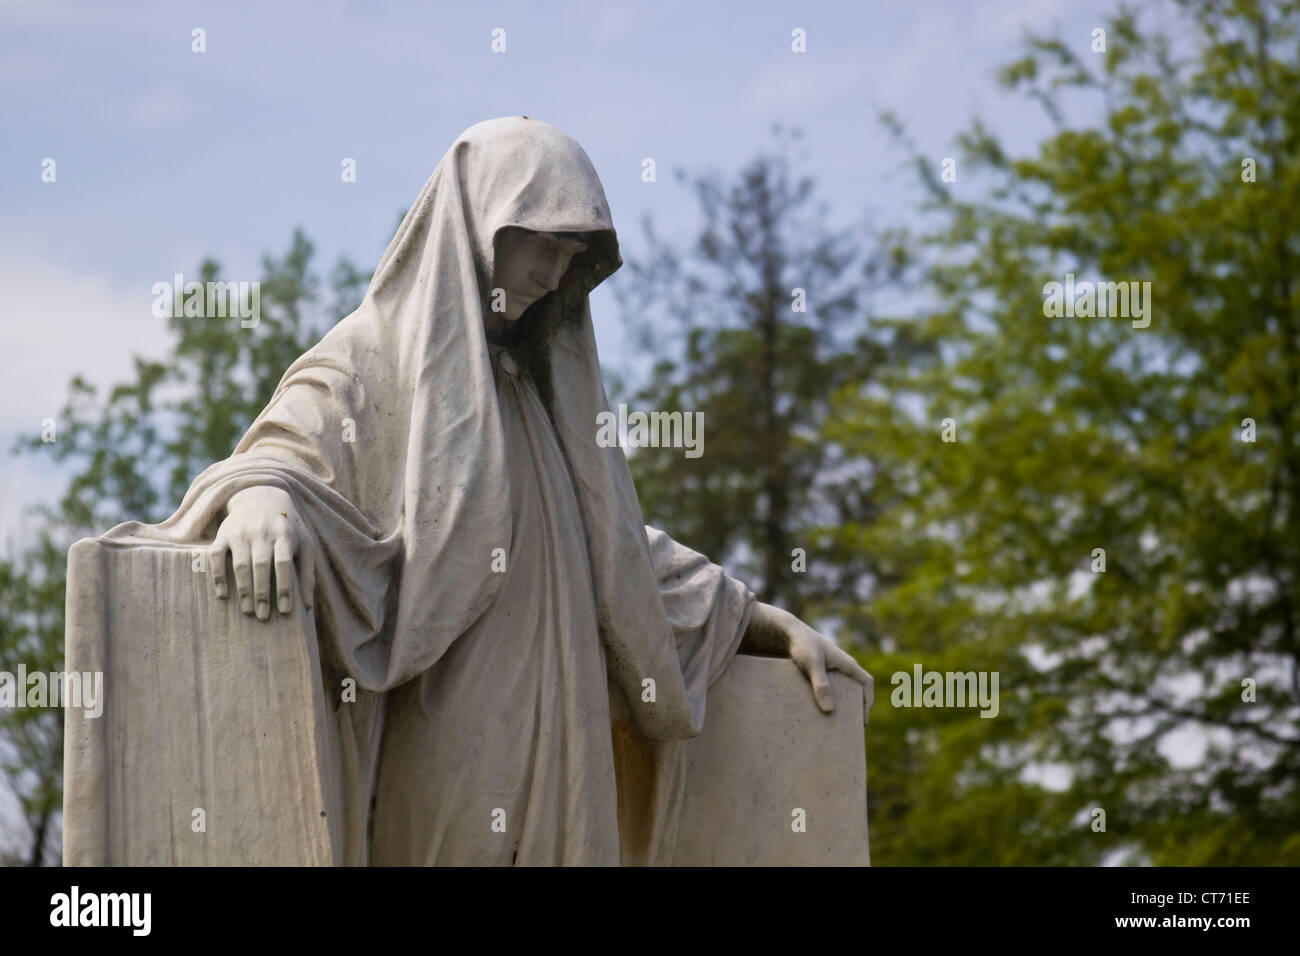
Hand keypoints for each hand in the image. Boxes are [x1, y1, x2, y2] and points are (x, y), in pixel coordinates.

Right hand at [209, 485, 315, 619]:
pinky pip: (216, 556)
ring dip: (243, 589)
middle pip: (261, 565)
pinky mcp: (223, 534)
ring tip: (247, 612)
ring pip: (240, 564)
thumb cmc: (287, 529)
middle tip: (263, 616)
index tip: (286, 610)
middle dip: (262, 593)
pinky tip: (222, 595)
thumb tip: (307, 606)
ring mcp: (240, 532)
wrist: (261, 497)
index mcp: (284, 534)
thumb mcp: (304, 544)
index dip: (284, 587)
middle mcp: (262, 532)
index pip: (284, 563)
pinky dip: (218, 576)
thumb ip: (307, 572)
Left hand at [742, 602, 874, 722]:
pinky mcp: (818, 671)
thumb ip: (820, 686)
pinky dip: (827, 698)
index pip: (866, 682)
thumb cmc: (801, 645)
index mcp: (846, 663)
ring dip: (840, 703)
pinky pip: (828, 686)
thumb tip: (830, 710)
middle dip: (855, 706)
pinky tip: (816, 710)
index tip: (863, 719)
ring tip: (832, 722)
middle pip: (856, 688)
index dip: (869, 700)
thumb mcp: (811, 665)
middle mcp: (841, 666)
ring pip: (842, 688)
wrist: (786, 632)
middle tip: (849, 726)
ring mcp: (830, 668)